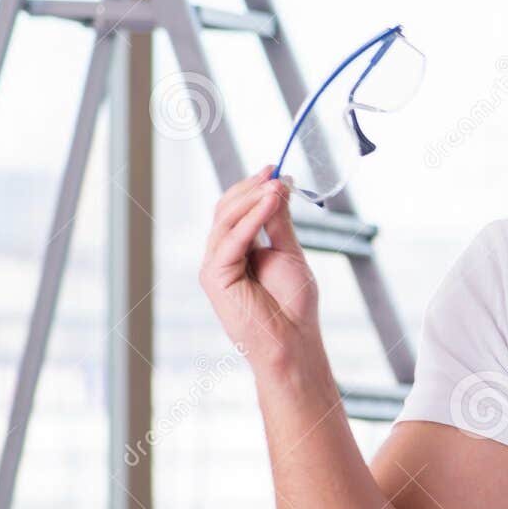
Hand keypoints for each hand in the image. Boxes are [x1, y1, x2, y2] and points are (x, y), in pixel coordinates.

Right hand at [199, 165, 320, 372]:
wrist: (293, 341)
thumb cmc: (293, 304)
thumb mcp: (290, 252)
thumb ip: (279, 221)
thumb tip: (278, 184)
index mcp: (239, 247)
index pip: (237, 207)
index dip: (254, 186)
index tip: (275, 168)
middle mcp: (223, 254)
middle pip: (226, 208)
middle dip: (251, 188)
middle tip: (275, 173)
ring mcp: (215, 264)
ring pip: (225, 220)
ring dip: (252, 199)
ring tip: (277, 186)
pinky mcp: (214, 277)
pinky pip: (230, 241)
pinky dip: (250, 221)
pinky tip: (270, 204)